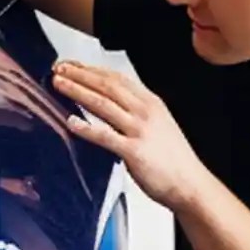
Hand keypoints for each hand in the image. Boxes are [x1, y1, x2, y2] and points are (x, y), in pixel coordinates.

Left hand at [52, 60, 210, 209]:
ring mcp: (139, 130)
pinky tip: (71, 122)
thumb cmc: (174, 159)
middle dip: (80, 74)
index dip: (91, 69)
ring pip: (103, 104)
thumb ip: (136, 112)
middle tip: (59, 68)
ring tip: (59, 84)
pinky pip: (105, 136)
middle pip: (107, 85)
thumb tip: (111, 104)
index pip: (117, 78)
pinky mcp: (134, 151)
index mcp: (151, 103)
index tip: (72, 65)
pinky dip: (86, 128)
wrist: (191, 184)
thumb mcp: (159, 124)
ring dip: (78, 92)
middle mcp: (145, 112)